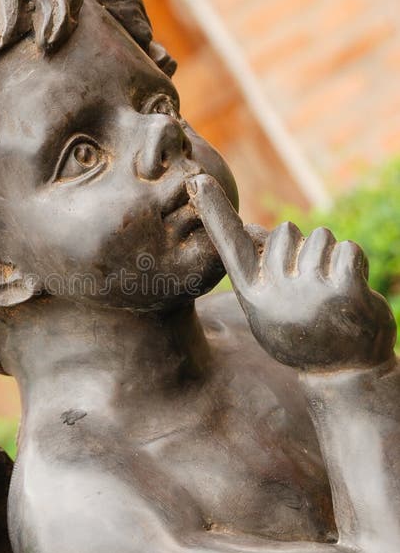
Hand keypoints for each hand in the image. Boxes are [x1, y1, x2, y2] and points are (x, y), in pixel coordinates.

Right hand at [187, 174, 396, 370]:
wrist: (346, 373)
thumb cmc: (305, 331)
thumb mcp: (274, 306)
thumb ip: (261, 270)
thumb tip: (250, 228)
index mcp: (253, 295)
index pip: (229, 245)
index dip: (214, 211)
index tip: (198, 179)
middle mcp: (275, 292)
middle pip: (286, 231)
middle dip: (302, 246)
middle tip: (312, 282)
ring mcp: (309, 293)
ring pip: (321, 237)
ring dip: (330, 255)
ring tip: (331, 290)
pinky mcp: (344, 292)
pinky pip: (348, 250)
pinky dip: (354, 264)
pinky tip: (352, 291)